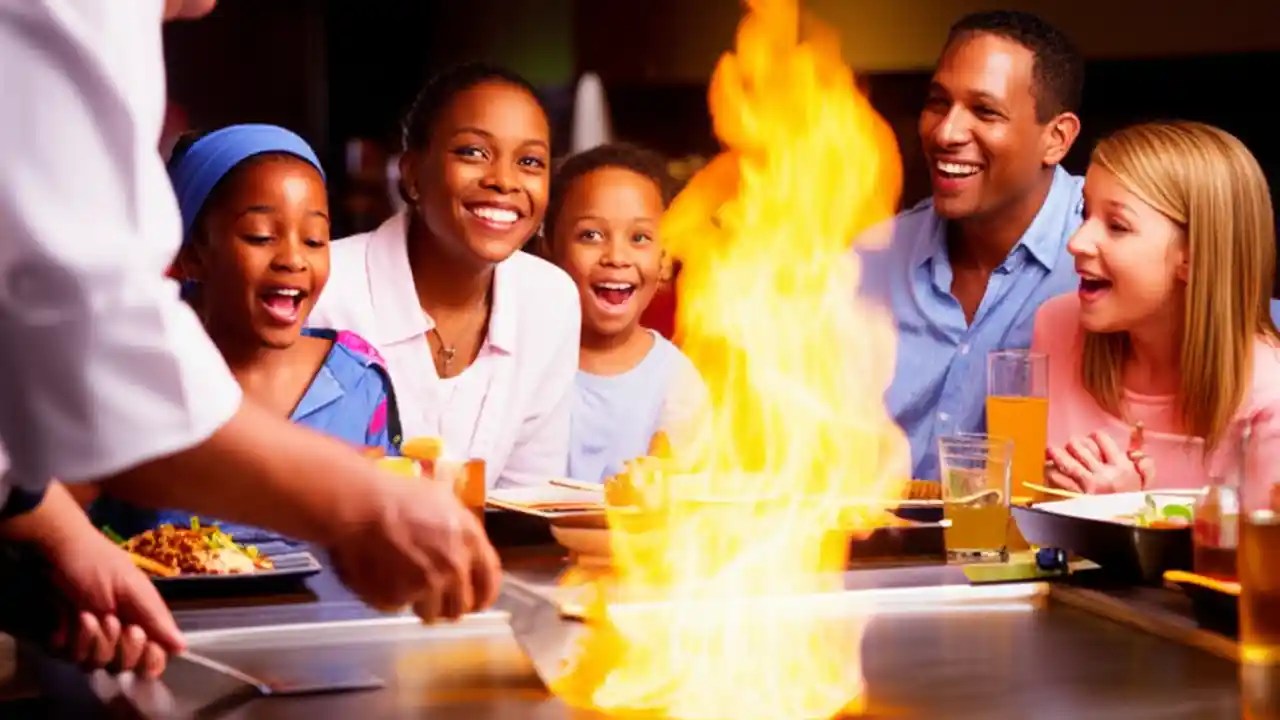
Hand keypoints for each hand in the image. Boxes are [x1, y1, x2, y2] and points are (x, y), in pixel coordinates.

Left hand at [1, 483, 183, 676]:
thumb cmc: (98, 564)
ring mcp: (91, 639)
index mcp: (143, 623)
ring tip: (84, 612)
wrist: (57, 551)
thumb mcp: (131, 587)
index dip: (148, 660)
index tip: (137, 636)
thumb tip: (183, 647)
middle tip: (110, 618)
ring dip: (89, 639)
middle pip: (124, 667)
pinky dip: (67, 638)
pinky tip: (66, 618)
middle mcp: (120, 635)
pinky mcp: (66, 640)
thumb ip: (155, 617)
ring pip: (95, 664)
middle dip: (115, 645)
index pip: (154, 660)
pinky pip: (68, 657)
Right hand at [327, 476, 499, 622]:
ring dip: (419, 605)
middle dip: (447, 605)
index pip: (489, 582)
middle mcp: (454, 568)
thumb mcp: (443, 499)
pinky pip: (398, 608)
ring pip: (430, 613)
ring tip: (402, 582)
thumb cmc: (398, 494)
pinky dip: (390, 599)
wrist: (359, 505)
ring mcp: (426, 586)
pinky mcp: (398, 598)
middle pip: (460, 607)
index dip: (483, 596)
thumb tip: (465, 542)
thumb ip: (460, 527)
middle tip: (432, 596)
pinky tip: (381, 577)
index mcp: (470, 541)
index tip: (476, 603)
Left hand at [1046, 426, 1153, 493]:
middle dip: (1074, 444)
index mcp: (1121, 466)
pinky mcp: (1078, 498)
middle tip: (1071, 445)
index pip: (1103, 440)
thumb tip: (1138, 428)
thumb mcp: (1145, 479)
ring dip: (1056, 454)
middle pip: (1082, 449)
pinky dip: (1052, 473)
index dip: (1095, 436)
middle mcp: (1104, 474)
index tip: (1092, 437)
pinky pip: (1060, 481)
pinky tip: (1048, 469)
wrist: (1129, 528)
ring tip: (1050, 450)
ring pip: (1068, 463)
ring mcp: (1089, 486)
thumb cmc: (1136, 503)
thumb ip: (1142, 455)